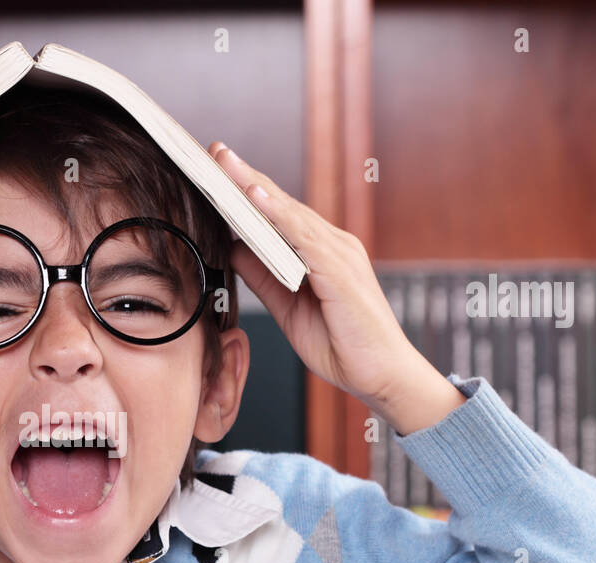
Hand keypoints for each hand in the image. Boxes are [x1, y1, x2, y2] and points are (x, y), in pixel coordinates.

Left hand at [208, 142, 464, 434]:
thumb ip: (263, 277)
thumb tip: (233, 247)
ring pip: (290, 213)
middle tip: (213, 150)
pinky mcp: (341, 270)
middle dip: (245, 177)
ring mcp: (340, 254)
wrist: (382, 377)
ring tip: (225, 163)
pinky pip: (304, 236)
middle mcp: (333, 245)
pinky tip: (255, 199)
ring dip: (255, 186)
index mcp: (320, 253)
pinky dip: (278, 215)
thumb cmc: (342, 346)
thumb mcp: (287, 309)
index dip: (246, 192)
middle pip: (281, 204)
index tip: (214, 170)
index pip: (278, 215)